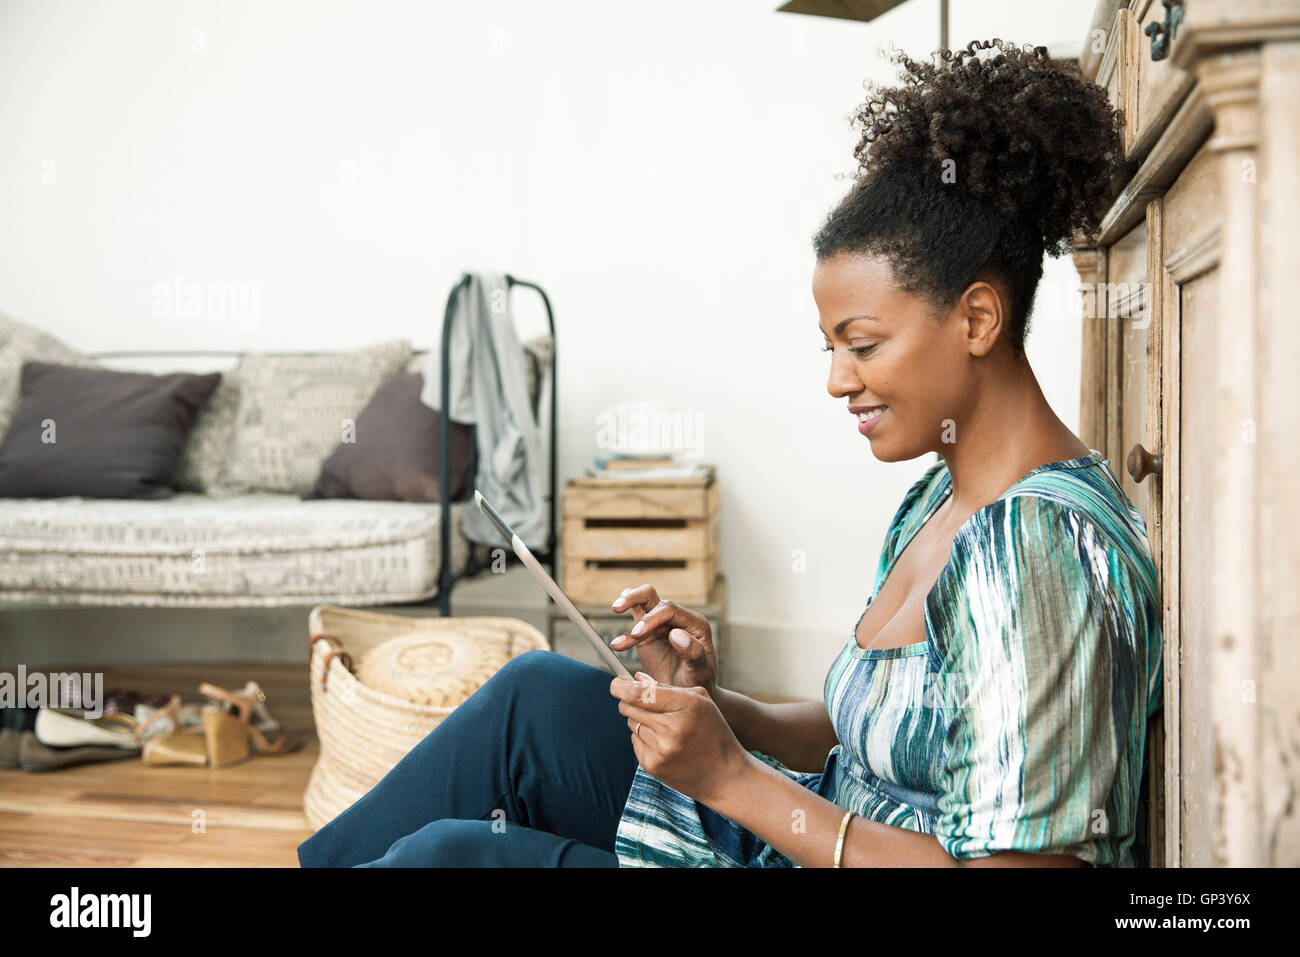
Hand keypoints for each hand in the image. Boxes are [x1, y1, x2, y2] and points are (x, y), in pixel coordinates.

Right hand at [609, 584, 716, 694]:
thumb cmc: (699, 682)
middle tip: (617, 610)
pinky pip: (635, 615)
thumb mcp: (701, 672)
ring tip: (614, 613)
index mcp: (694, 624)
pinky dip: (624, 617)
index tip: (637, 634)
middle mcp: (678, 618)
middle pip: (652, 596)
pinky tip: (617, 625)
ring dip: (626, 604)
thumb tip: (675, 633)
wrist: (689, 696)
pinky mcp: (648, 630)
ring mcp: (661, 622)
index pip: (669, 610)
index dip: (651, 619)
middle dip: (633, 601)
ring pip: (642, 599)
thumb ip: (693, 653)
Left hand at [609, 671, 749, 806]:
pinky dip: (644, 739)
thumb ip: (667, 687)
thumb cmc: (713, 731)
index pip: (639, 693)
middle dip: (628, 701)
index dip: (621, 686)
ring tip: (663, 727)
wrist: (725, 776)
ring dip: (640, 720)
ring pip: (631, 723)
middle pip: (628, 706)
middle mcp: (672, 728)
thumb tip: (636, 677)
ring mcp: (661, 750)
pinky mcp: (652, 766)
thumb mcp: (700, 701)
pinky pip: (635, 742)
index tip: (616, 683)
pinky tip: (664, 744)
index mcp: (687, 706)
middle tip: (638, 701)